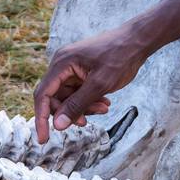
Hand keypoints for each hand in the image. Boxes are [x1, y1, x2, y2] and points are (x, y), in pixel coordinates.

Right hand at [33, 24, 153, 142]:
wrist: (138, 40)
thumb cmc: (120, 57)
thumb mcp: (100, 84)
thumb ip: (78, 105)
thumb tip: (58, 125)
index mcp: (62, 63)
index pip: (42, 94)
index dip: (41, 118)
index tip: (44, 139)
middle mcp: (63, 65)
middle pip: (56, 98)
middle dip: (71, 112)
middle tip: (87, 122)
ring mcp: (72, 68)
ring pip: (69, 97)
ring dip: (84, 107)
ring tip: (104, 108)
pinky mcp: (82, 71)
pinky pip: (79, 91)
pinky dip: (89, 100)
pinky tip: (105, 103)